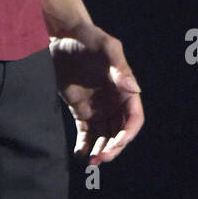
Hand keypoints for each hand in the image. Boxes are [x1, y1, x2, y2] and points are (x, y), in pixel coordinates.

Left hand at [50, 26, 143, 162]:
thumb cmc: (89, 38)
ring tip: (90, 162)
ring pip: (103, 136)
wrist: (64, 36)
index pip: (133, 119)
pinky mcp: (81, 109)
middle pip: (119, 132)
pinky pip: (86, 132)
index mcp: (125, 90)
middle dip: (113, 147)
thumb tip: (134, 88)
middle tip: (100, 158)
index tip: (117, 144)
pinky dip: (84, 145)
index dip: (127, 134)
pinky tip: (79, 154)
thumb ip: (118, 66)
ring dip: (100, 150)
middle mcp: (114, 102)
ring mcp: (98, 107)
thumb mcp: (106, 47)